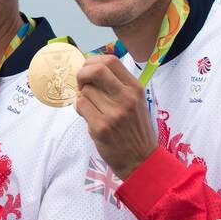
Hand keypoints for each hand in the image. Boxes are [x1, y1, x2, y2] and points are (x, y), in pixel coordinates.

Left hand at [74, 55, 157, 179]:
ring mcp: (114, 113)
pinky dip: (79, 109)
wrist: (141, 159)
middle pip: (95, 70)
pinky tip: (89, 117)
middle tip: (81, 85)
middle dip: (81, 74)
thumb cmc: (134, 129)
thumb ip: (116, 85)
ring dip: (82, 97)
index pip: (110, 60)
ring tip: (91, 108)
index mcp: (135, 88)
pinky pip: (80, 106)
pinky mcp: (101, 127)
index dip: (92, 62)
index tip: (88, 71)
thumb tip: (89, 69)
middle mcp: (126, 97)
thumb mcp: (135, 102)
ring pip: (85, 91)